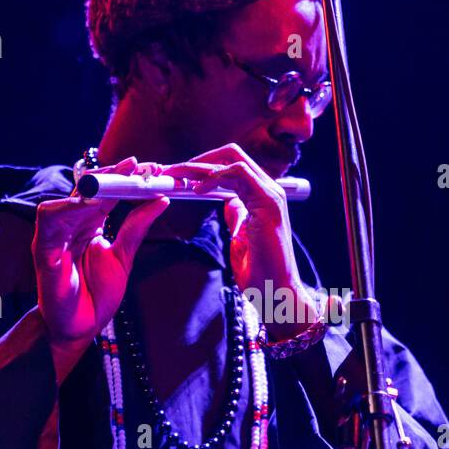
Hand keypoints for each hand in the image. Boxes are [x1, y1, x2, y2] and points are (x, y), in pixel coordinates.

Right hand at [31, 156, 168, 380]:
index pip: (105, 193)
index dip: (123, 178)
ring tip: (118, 182)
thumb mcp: (123, 258)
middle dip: (112, 176)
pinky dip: (68, 209)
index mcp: (88, 225)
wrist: (82, 328)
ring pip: (67, 199)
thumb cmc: (98, 296)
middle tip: (138, 166)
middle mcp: (69, 226)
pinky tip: (91, 205)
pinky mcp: (43, 250)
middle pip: (86, 191)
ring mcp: (55, 237)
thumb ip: (136, 229)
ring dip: (92, 188)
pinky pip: (49, 220)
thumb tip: (161, 200)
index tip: (148, 168)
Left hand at [160, 143, 320, 340]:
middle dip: (199, 160)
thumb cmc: (261, 274)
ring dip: (200, 165)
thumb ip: (237, 219)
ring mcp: (271, 194)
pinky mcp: (268, 202)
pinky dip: (214, 176)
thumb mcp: (241, 241)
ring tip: (177, 176)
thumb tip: (229, 204)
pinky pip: (239, 172)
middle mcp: (269, 191)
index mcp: (262, 198)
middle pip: (232, 155)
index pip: (232, 167)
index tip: (178, 176)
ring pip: (233, 159)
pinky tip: (197, 190)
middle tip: (172, 171)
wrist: (277, 294)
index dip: (204, 167)